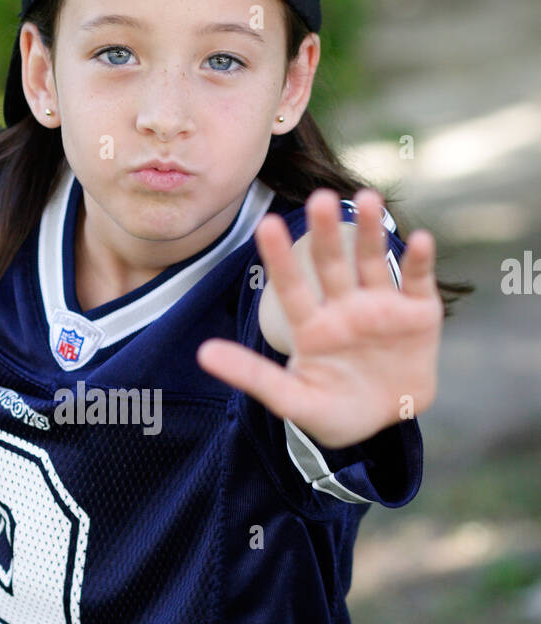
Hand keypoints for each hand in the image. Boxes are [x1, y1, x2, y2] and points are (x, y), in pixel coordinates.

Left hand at [196, 188, 442, 447]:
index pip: (290, 286)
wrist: (386, 424)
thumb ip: (253, 376)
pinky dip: (419, 261)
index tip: (267, 226)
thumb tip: (203, 353)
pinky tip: (420, 239)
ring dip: (370, 231)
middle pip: (331, 263)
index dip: (279, 257)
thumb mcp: (292, 400)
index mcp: (311, 325)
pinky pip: (418, 281)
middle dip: (325, 232)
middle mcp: (344, 306)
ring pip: (372, 261)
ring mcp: (381, 306)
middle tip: (318, 199)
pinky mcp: (418, 313)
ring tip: (366, 199)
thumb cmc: (334, 413)